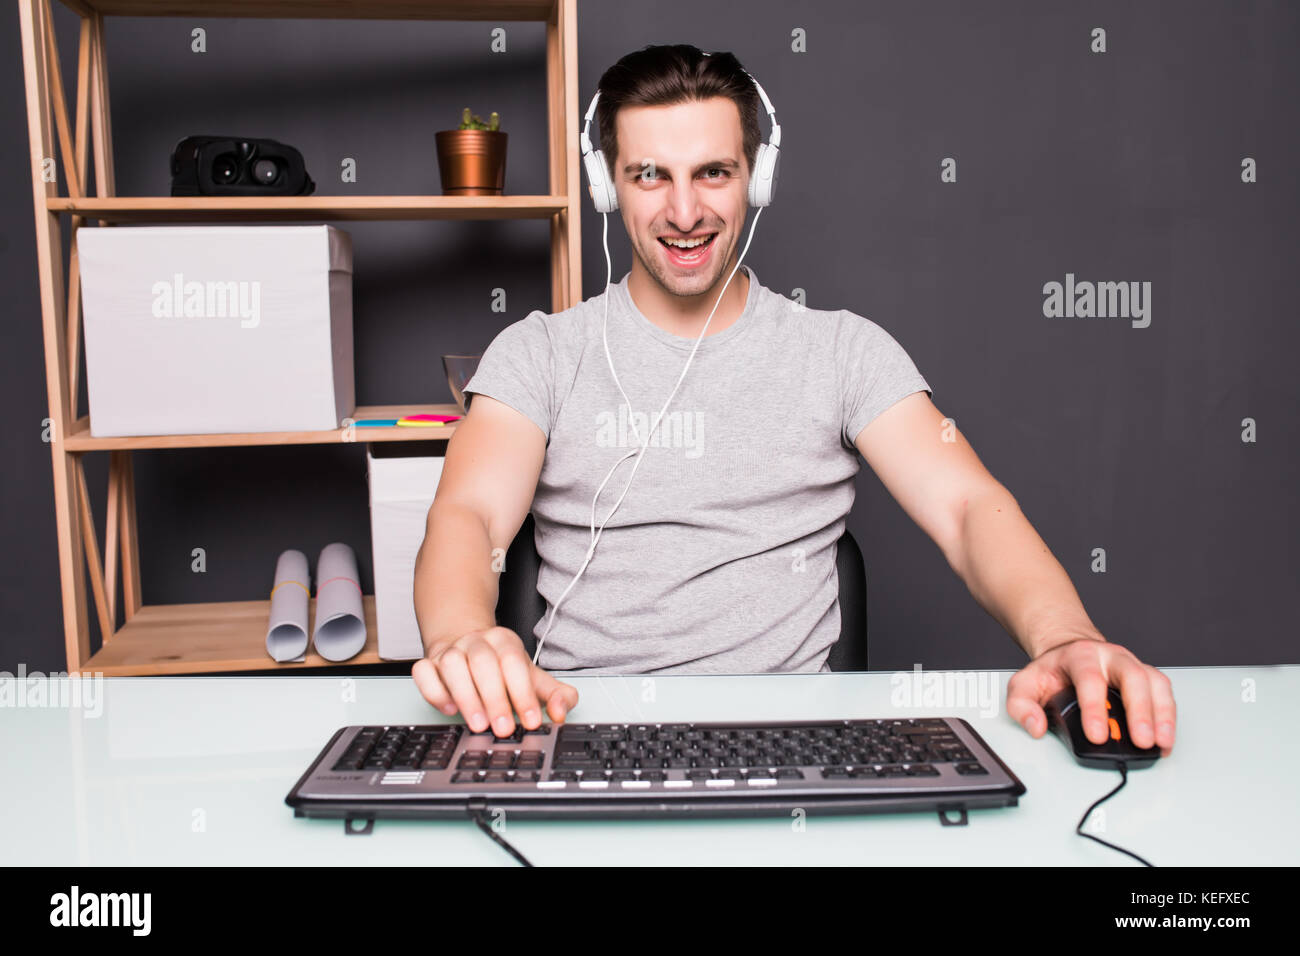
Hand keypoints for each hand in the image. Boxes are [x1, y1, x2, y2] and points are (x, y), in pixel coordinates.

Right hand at [411, 625, 578, 735]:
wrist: (467, 644)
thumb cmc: (502, 667)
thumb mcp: (532, 677)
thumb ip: (555, 694)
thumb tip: (560, 712)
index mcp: (504, 641)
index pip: (514, 662)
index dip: (523, 693)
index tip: (531, 720)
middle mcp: (475, 642)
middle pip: (483, 663)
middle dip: (495, 698)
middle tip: (503, 728)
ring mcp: (450, 652)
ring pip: (452, 665)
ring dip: (465, 696)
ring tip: (478, 723)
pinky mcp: (429, 664)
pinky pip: (424, 672)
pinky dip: (434, 691)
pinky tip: (449, 708)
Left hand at [1006, 634, 1175, 755]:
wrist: (1068, 653)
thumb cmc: (1051, 672)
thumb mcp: (1025, 683)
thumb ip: (1021, 705)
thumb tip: (1035, 727)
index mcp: (1080, 655)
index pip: (1090, 679)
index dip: (1095, 708)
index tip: (1097, 735)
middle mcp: (1111, 657)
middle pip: (1132, 677)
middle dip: (1139, 711)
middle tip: (1140, 740)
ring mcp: (1132, 665)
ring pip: (1154, 684)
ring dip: (1161, 715)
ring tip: (1160, 743)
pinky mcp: (1146, 678)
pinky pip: (1164, 693)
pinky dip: (1168, 718)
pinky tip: (1165, 740)